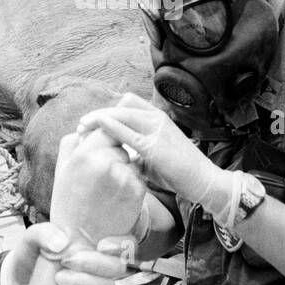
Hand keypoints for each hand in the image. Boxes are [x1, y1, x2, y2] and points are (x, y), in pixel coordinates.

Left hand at [0, 223, 126, 284]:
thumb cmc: (28, 256)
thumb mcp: (31, 239)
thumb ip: (43, 233)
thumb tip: (63, 243)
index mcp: (91, 244)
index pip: (124, 242)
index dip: (121, 244)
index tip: (101, 245)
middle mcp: (97, 265)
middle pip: (117, 267)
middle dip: (95, 264)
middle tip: (67, 261)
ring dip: (86, 283)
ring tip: (60, 279)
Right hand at [48, 129, 146, 242]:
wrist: (81, 245)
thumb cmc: (68, 205)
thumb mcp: (61, 170)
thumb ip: (72, 142)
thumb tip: (87, 127)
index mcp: (84, 154)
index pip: (104, 128)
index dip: (104, 136)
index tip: (100, 148)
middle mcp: (105, 162)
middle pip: (119, 142)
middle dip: (113, 151)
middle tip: (101, 174)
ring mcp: (124, 176)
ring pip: (130, 158)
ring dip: (123, 166)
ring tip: (107, 189)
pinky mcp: (138, 191)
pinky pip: (137, 175)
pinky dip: (130, 182)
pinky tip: (116, 198)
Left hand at [78, 92, 238, 220]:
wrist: (203, 181)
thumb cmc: (178, 173)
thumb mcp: (153, 157)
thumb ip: (135, 152)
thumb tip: (117, 156)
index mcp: (158, 118)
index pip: (128, 103)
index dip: (108, 110)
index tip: (91, 122)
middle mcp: (158, 118)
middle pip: (123, 104)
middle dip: (99, 113)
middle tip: (81, 125)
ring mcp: (158, 130)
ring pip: (122, 113)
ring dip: (100, 118)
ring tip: (83, 128)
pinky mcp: (155, 146)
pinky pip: (127, 132)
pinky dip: (110, 128)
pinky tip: (97, 131)